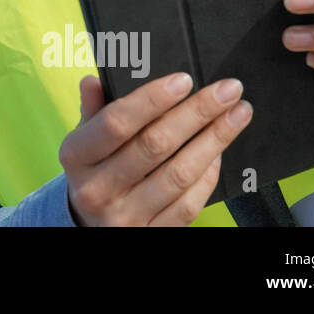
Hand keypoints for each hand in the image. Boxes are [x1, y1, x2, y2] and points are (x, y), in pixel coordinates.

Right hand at [60, 73, 250, 225]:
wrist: (92, 226)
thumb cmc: (93, 170)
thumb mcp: (83, 140)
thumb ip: (93, 110)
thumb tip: (93, 80)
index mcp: (76, 157)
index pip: (116, 122)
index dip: (152, 99)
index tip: (185, 80)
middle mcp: (97, 189)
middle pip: (156, 145)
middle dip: (198, 113)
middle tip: (228, 90)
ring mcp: (125, 216)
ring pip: (179, 173)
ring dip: (215, 140)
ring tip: (237, 114)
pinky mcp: (151, 234)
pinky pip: (189, 203)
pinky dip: (209, 174)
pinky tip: (219, 152)